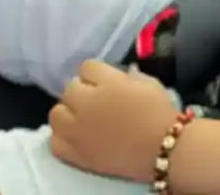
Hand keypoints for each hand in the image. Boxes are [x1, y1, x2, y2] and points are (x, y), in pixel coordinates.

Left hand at [49, 61, 180, 182]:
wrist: (164, 149)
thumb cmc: (161, 113)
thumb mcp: (150, 84)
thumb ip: (130, 76)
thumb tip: (121, 73)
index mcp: (108, 83)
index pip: (87, 67)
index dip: (95, 73)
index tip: (104, 80)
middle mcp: (87, 103)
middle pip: (70, 88)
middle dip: (82, 91)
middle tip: (97, 100)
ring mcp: (77, 129)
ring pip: (56, 113)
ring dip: (68, 112)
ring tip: (83, 118)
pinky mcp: (75, 152)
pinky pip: (55, 141)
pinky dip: (62, 136)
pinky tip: (76, 136)